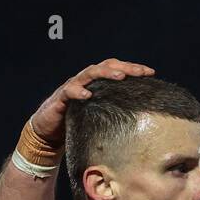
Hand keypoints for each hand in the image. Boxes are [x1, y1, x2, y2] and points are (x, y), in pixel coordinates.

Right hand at [29, 58, 155, 146]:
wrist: (48, 133)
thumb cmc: (76, 123)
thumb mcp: (99, 116)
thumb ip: (114, 112)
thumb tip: (140, 122)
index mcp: (97, 83)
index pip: (118, 69)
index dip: (134, 69)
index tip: (151, 73)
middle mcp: (86, 80)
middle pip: (107, 66)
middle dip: (125, 68)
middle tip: (141, 72)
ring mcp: (73, 87)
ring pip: (90, 73)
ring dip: (105, 73)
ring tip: (120, 77)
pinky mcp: (61, 98)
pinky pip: (69, 91)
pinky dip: (78, 91)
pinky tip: (87, 95)